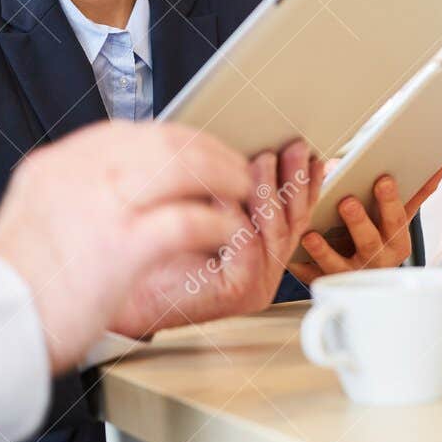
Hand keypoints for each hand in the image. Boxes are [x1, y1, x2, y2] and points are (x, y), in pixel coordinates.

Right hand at [0, 121, 251, 373]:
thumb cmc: (12, 290)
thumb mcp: (35, 220)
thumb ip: (72, 197)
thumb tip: (112, 193)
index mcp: (57, 164)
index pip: (130, 132)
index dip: (175, 140)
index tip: (197, 155)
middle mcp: (78, 171)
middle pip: (163, 139)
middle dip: (209, 152)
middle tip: (234, 170)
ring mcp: (101, 204)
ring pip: (183, 165)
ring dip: (223, 177)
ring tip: (242, 195)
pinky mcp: (121, 245)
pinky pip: (188, 218)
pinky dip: (218, 222)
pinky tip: (228, 232)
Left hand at [112, 140, 321, 338]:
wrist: (129, 293)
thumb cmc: (156, 250)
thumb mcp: (203, 210)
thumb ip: (229, 190)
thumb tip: (255, 149)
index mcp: (261, 254)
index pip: (294, 215)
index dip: (307, 184)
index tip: (312, 155)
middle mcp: (265, 272)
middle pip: (293, 221)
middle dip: (295, 180)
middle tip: (295, 148)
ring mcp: (256, 285)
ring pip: (275, 232)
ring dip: (269, 192)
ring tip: (263, 161)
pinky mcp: (239, 292)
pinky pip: (247, 245)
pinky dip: (238, 215)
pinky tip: (226, 193)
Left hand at [288, 166, 441, 285]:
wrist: (361, 282)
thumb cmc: (377, 238)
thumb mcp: (396, 219)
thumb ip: (416, 193)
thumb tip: (440, 164)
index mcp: (395, 242)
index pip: (396, 220)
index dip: (390, 202)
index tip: (383, 179)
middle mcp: (375, 261)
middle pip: (369, 243)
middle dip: (359, 223)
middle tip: (346, 202)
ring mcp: (349, 274)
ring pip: (337, 265)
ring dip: (324, 250)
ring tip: (310, 234)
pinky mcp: (323, 282)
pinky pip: (309, 276)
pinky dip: (298, 266)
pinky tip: (287, 255)